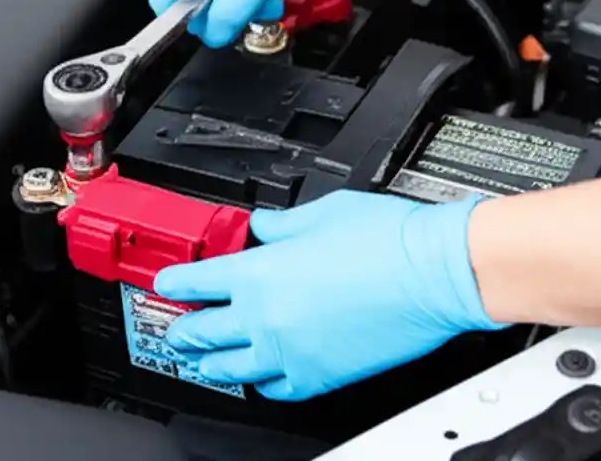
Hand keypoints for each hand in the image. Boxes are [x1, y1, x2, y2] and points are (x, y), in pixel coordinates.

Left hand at [154, 191, 505, 400]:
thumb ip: (281, 223)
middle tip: (174, 329)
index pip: (196, 280)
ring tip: (202, 362)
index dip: (174, 282)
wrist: (434, 275)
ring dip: (210, 364)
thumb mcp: (321, 212)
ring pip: (231, 368)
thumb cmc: (389, 241)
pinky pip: (277, 389)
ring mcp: (291, 351)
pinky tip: (260, 379)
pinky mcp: (321, 376)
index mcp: (260, 271)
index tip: (166, 285)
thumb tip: (263, 225)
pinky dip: (262, 384)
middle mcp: (266, 316)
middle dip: (182, 329)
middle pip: (203, 331)